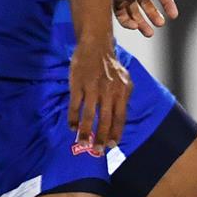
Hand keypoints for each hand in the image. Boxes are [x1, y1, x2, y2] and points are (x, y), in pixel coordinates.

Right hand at [67, 35, 131, 152]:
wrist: (96, 45)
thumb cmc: (110, 66)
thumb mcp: (124, 80)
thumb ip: (124, 98)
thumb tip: (121, 120)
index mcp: (122, 91)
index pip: (120, 117)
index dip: (116, 133)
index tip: (112, 146)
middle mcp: (108, 90)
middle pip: (105, 119)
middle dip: (101, 137)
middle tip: (97, 151)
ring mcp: (92, 87)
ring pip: (88, 114)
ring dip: (84, 131)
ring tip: (81, 143)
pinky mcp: (78, 84)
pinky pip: (75, 105)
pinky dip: (73, 118)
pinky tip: (71, 127)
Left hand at [114, 0, 186, 36]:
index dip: (168, 3)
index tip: (174, 15)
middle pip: (146, 4)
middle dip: (154, 15)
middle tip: (160, 24)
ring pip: (133, 12)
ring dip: (142, 24)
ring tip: (149, 34)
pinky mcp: (114, 1)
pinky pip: (120, 16)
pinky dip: (128, 23)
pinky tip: (135, 26)